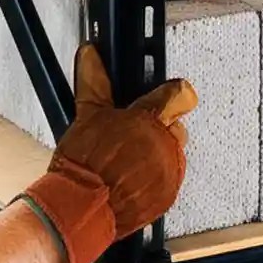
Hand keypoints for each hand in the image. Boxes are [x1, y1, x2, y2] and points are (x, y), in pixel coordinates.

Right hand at [23, 45, 197, 262]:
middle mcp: (166, 144)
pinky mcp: (169, 194)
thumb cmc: (84, 165)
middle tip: (133, 136)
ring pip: (173, 152)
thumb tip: (91, 55)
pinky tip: (133, 178)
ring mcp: (170, 171)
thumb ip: (95, 83)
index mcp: (150, 119)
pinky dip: (155, 177)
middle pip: (176, 125)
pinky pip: (169, 178)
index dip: (172, 93)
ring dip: (157, 153)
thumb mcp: (87, 116)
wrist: (82, 207)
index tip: (167, 94)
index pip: (180, 94)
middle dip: (159, 128)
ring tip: (129, 160)